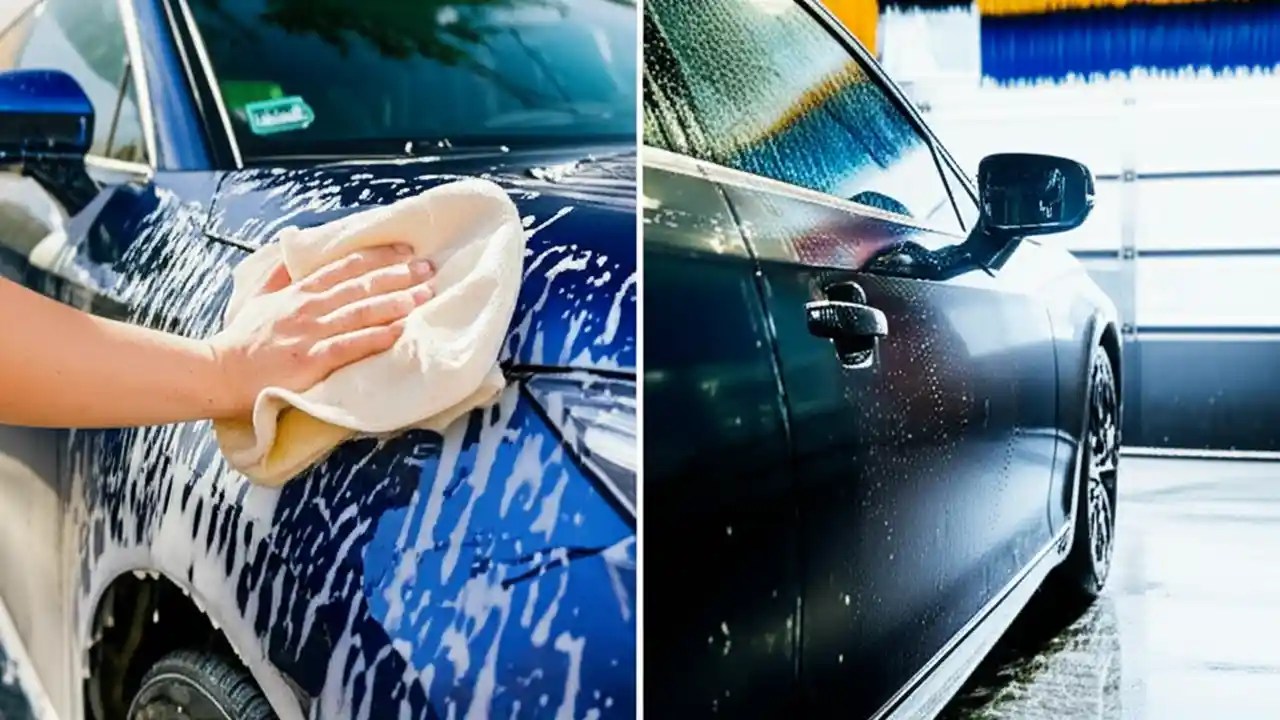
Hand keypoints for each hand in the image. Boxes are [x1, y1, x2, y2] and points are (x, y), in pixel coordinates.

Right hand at [206, 244, 433, 417]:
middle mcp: (309, 307)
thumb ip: (279, 274)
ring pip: (361, 312)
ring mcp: (311, 333)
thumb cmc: (242, 339)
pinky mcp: (311, 360)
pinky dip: (376, 337)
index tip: (407, 249)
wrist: (219, 373)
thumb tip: (292, 246)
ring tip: (424, 295)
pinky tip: (400, 331)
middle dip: (398, 275)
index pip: (345, 266)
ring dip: (396, 302)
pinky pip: (350, 346)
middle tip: (429, 269)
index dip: (378, 255)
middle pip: (361, 285)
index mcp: (299, 291)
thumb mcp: (258, 297)